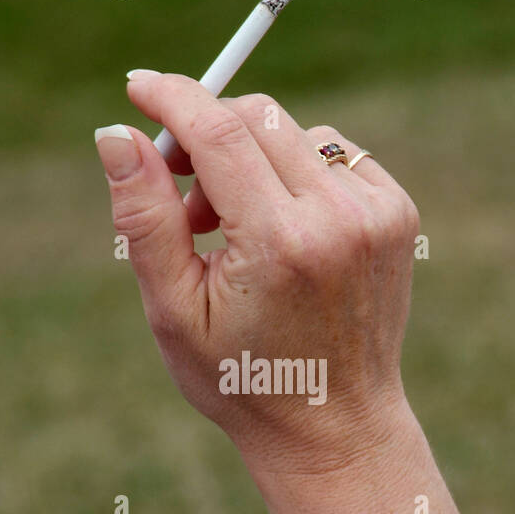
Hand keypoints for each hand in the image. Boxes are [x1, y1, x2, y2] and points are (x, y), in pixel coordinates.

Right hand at [95, 73, 420, 479]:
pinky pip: (332, 154)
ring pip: (294, 133)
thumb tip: (116, 131)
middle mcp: (339, 218)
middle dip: (206, 135)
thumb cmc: (241, 380)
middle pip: (258, 118)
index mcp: (280, 243)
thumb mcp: (174, 310)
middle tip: (182, 198)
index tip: (138, 87)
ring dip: (250, 160)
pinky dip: (295, 174)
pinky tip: (282, 231)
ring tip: (232, 233)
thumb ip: (144, 218)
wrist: (335, 427)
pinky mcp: (398, 213)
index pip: (221, 131)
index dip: (174, 97)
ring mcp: (378, 213)